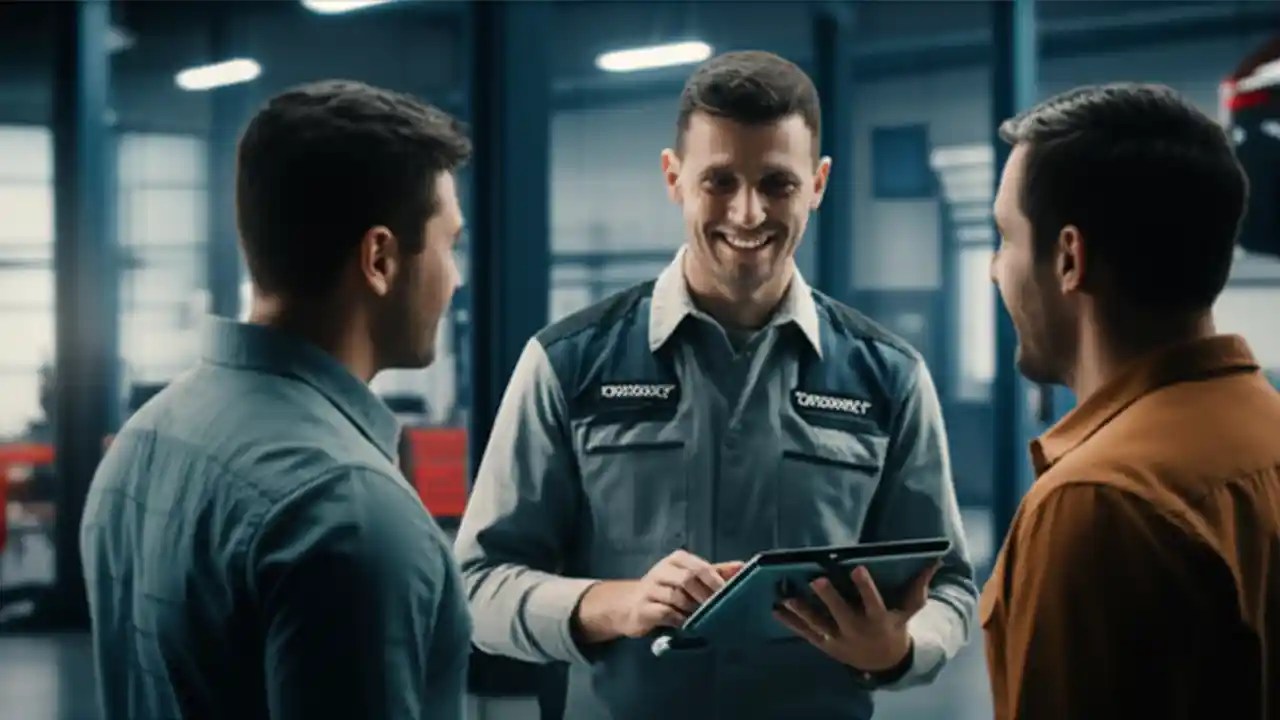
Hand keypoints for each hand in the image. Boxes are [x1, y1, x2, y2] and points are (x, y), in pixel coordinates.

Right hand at [575, 550, 743, 642]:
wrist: (631, 606)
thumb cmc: (667, 590)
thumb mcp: (690, 577)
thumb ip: (715, 572)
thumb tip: (742, 566)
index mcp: (676, 560)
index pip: (700, 567)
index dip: (716, 582)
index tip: (730, 596)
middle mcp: (662, 570)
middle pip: (688, 579)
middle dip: (705, 596)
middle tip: (718, 610)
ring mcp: (650, 588)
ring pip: (677, 596)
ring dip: (693, 610)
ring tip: (704, 619)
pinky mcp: (643, 608)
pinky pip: (665, 613)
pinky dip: (679, 620)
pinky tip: (687, 625)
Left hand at [773, 562, 939, 672]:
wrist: (884, 662)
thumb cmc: (896, 626)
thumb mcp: (909, 609)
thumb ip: (918, 585)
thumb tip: (935, 559)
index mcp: (878, 620)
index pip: (872, 601)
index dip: (866, 586)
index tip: (858, 567)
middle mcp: (856, 630)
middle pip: (841, 613)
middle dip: (829, 598)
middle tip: (816, 579)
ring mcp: (838, 639)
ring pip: (819, 625)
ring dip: (802, 612)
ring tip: (786, 597)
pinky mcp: (824, 644)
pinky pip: (805, 633)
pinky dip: (790, 623)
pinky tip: (776, 609)